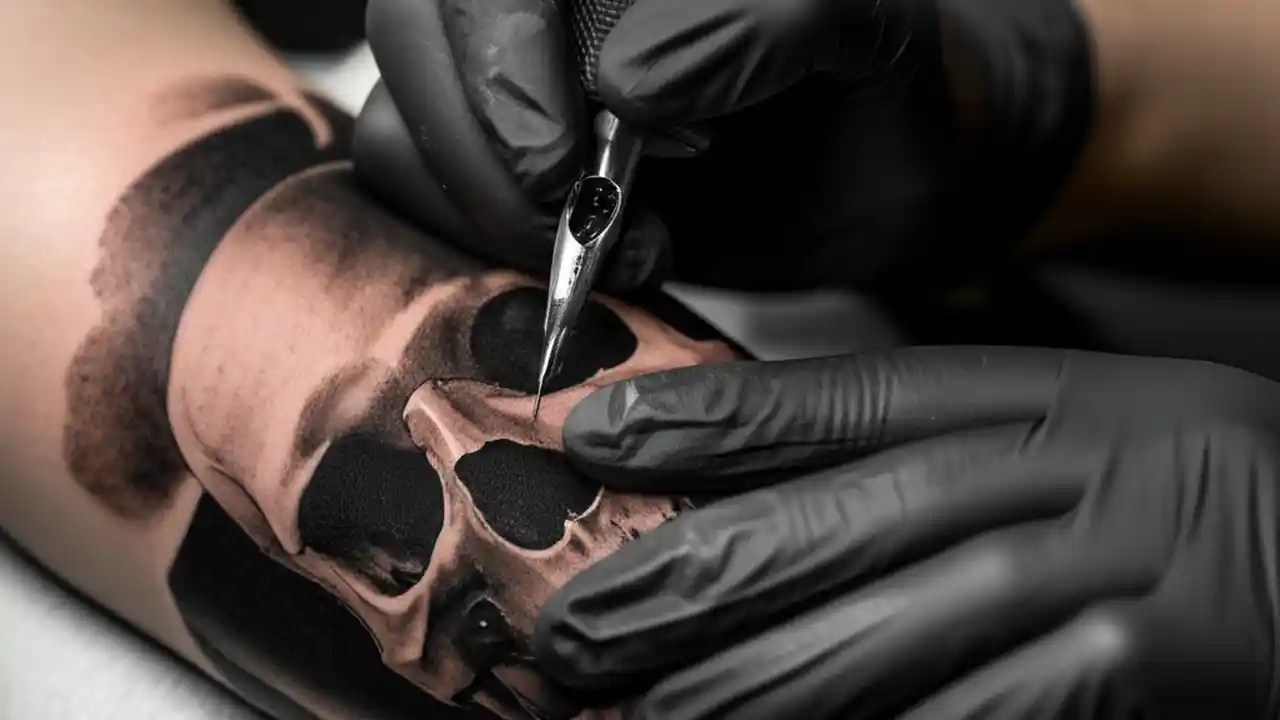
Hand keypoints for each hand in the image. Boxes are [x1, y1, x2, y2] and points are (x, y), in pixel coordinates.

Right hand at [354, 0, 1094, 292]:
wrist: (893, 169)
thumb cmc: (889, 89)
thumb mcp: (867, 32)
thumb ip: (767, 20)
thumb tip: (626, 78)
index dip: (508, 72)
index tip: (573, 174)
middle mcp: (552, 3)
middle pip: (414, 32)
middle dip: (490, 154)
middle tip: (588, 229)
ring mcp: (520, 69)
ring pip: (404, 119)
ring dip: (494, 209)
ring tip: (624, 246)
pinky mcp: (511, 155)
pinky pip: (427, 193)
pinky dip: (492, 245)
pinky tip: (598, 252)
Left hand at [535, 348, 1279, 718]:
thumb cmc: (1211, 518)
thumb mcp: (1092, 456)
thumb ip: (958, 473)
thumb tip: (779, 510)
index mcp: (1065, 399)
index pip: (864, 396)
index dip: (723, 416)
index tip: (601, 438)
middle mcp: (1094, 460)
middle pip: (866, 507)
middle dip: (710, 567)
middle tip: (582, 621)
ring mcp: (1141, 553)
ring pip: (918, 608)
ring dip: (771, 671)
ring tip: (648, 706)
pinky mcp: (1180, 648)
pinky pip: (1007, 699)